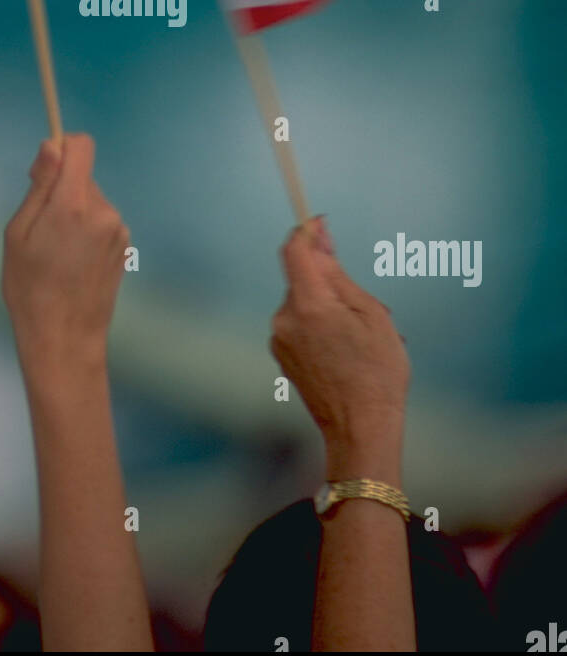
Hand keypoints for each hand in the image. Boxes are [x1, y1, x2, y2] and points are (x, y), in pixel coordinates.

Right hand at [2, 134, 129, 380]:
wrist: (64, 338)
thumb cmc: (30, 289)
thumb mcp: (18, 233)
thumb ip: (39, 185)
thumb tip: (51, 146)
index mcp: (73, 205)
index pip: (81, 147)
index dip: (62, 147)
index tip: (43, 166)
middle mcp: (103, 212)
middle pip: (83, 176)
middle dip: (61, 187)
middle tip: (38, 223)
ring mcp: (118, 230)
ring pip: (91, 200)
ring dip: (74, 212)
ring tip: (54, 250)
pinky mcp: (124, 246)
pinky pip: (101, 222)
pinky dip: (86, 230)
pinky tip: (71, 261)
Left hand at [271, 218, 410, 481]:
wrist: (361, 430)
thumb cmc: (376, 372)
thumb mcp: (371, 313)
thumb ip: (338, 273)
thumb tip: (317, 238)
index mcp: (308, 304)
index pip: (294, 249)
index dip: (308, 232)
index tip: (324, 225)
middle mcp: (284, 319)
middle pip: (302, 277)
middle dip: (331, 280)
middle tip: (368, 309)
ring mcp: (279, 339)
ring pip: (304, 302)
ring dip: (329, 307)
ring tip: (362, 338)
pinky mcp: (281, 355)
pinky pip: (300, 324)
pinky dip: (321, 326)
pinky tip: (347, 351)